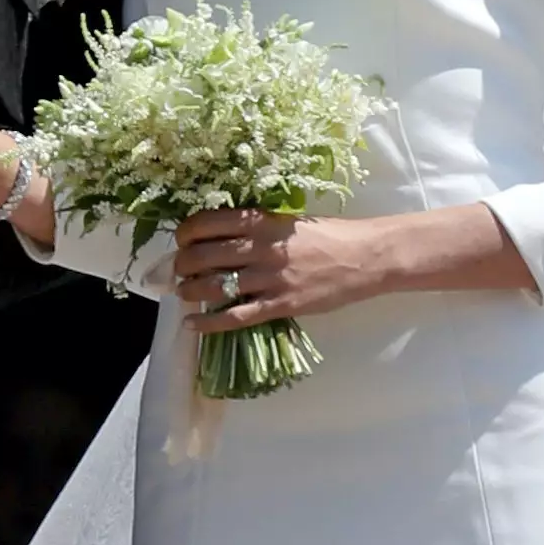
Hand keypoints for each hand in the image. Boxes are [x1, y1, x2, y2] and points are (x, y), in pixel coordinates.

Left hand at [168, 210, 392, 332]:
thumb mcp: (288, 220)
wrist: (365, 257)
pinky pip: (236, 316)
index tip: (181, 239)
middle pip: (203, 255)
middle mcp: (260, 248)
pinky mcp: (280, 304)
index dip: (186, 232)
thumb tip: (222, 236)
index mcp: (261, 221)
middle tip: (178, 269)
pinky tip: (192, 324)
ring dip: (190, 290)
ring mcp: (269, 278)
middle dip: (182, 264)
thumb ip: (256, 227)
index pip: (208, 223)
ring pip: (214, 286)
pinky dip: (209, 322)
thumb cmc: (330, 235)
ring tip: (182, 293)